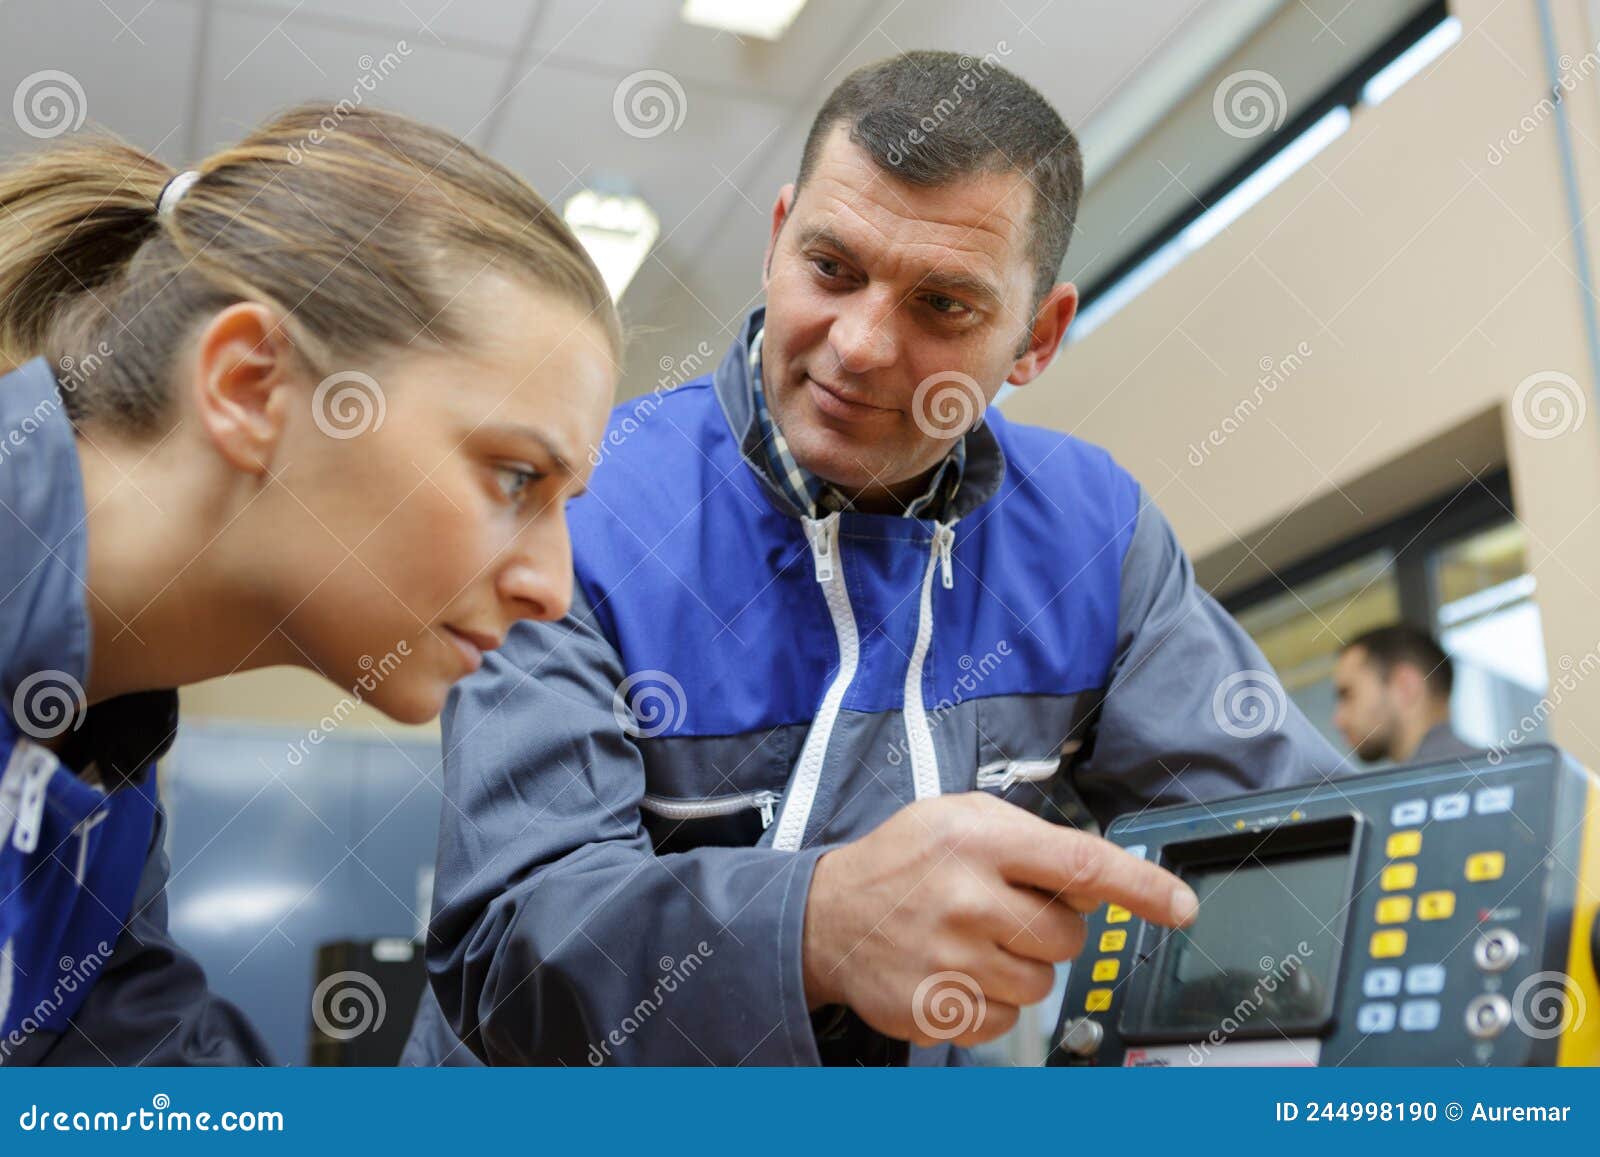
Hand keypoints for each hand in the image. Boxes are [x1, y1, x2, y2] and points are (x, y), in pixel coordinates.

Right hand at [801, 791, 1196, 1046]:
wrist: (826, 916)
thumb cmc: (904, 862)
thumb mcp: (961, 818)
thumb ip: (1033, 842)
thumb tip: (1102, 887)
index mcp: (979, 839)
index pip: (1082, 864)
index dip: (1141, 887)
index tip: (1180, 905)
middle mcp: (966, 897)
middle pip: (1068, 937)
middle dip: (1051, 929)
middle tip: (1005, 912)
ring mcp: (949, 958)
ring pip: (1041, 985)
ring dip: (1020, 967)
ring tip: (973, 940)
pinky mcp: (935, 1007)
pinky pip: (1005, 1021)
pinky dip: (990, 1001)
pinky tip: (955, 970)